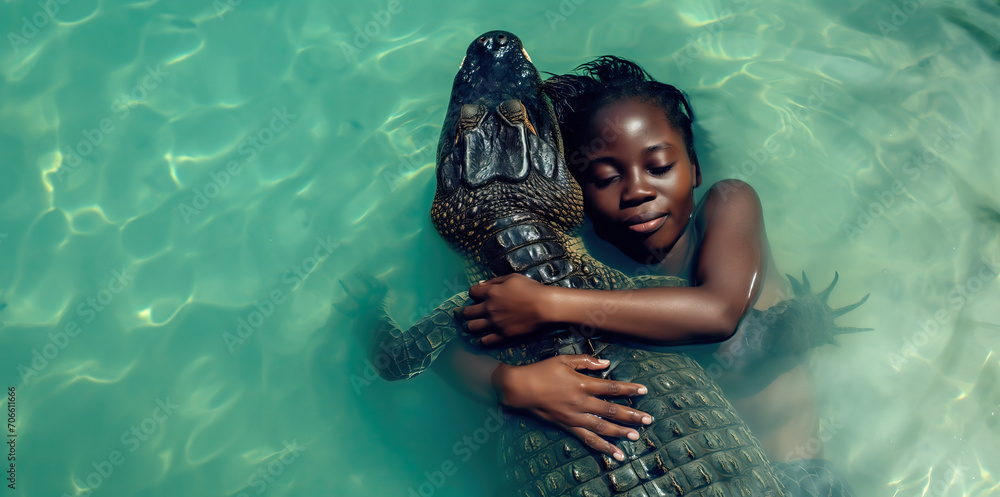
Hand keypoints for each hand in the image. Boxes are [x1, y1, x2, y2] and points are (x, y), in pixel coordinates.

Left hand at [461, 274, 553, 345]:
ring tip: (474, 325)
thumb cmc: (531, 289)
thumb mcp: (512, 278)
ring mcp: (495, 324)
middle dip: (467, 311)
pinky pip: (485, 341)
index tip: (478, 296)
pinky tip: (483, 338)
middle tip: (471, 312)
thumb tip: (480, 284)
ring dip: (471, 325)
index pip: (472, 292)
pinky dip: (481, 340)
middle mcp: (489, 309)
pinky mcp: (503, 336)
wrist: (545, 307)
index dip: (474, 293)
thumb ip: (494, 281)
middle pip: (467, 312)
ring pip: (472, 327)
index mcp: (491, 293)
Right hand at [492, 354, 651, 460]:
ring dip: (621, 432)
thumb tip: (606, 363)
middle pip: (611, 410)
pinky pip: (587, 438)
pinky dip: (602, 447)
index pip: (611, 387)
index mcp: (581, 384)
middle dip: (631, 415)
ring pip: (602, 427)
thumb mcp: (563, 359)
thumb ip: (586, 361)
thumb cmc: (541, 370)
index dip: (629, 389)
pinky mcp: (567, 426)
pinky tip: (614, 453)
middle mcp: (580, 402)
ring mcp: (574, 416)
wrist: (519, 388)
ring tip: (636, 436)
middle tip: (648, 419)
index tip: (644, 391)